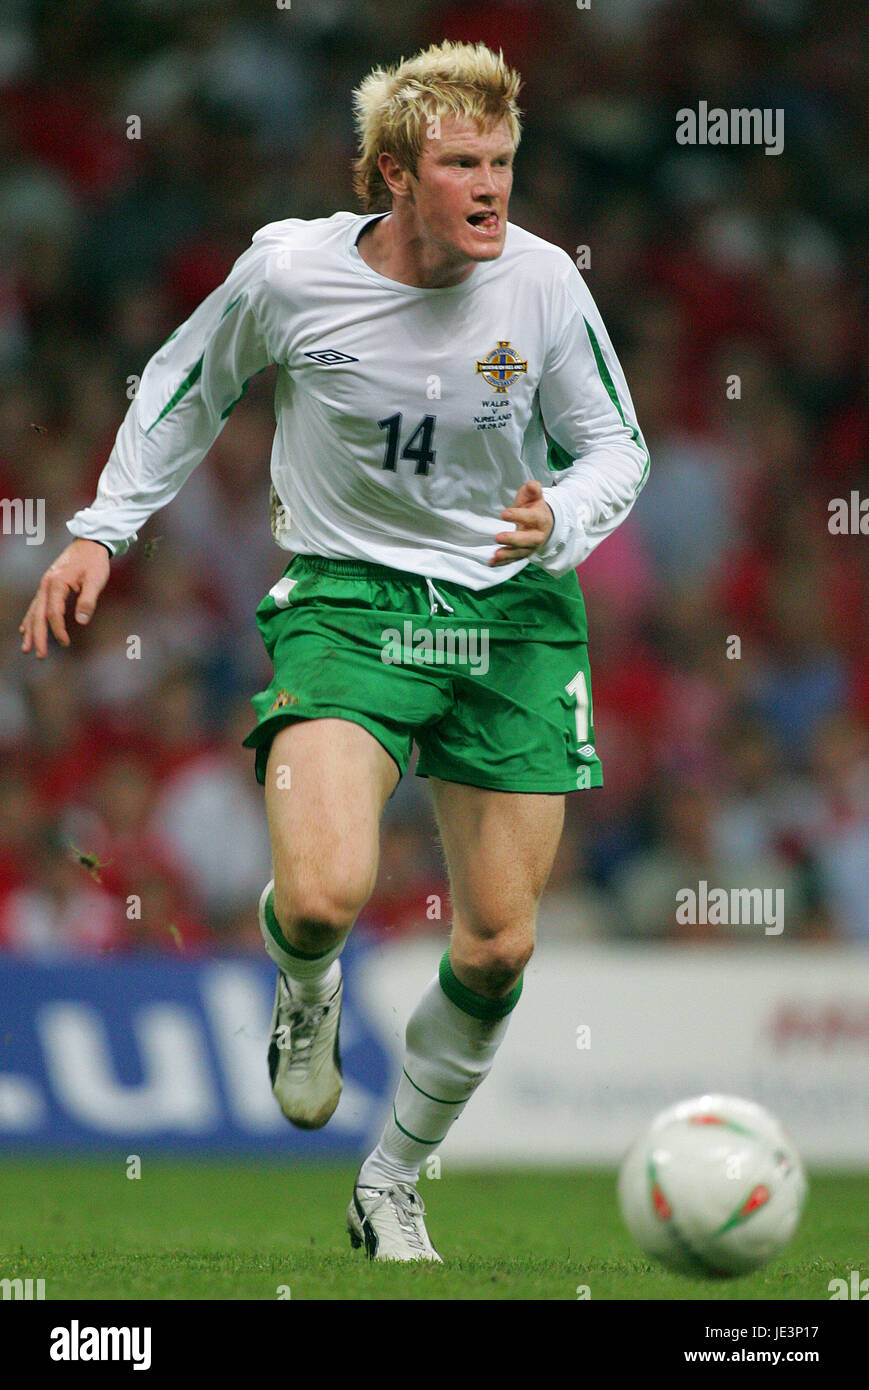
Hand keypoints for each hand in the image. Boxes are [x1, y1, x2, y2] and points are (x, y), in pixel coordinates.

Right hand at [19, 538, 110, 657]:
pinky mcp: (48, 585)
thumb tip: (82, 621)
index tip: (65, 643)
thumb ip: (88, 600)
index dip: (59, 630)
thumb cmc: (94, 561)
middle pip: (38, 615)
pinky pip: (36, 605)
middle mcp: (46, 585)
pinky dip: (30, 618)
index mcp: (56, 584)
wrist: (90, 543)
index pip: (54, 613)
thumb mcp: (96, 580)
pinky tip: (25, 628)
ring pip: (34, 611)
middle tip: (38, 655)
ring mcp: (45, 585)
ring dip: (30, 631)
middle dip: (37, 636)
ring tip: (26, 648)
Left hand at [489, 479, 553, 566]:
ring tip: (495, 555)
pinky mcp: (522, 554)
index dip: (519, 516)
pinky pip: (512, 560)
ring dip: (507, 554)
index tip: (504, 513)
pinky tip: (491, 563)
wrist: (544, 524)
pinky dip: (502, 563)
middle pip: (527, 540)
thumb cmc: (534, 507)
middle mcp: (537, 536)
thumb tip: (532, 485)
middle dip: (513, 539)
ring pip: (520, 553)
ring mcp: (530, 547)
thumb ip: (533, 489)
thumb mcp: (535, 496)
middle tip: (497, 537)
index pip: (532, 518)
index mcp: (541, 519)